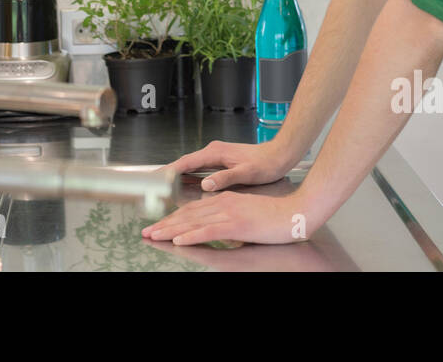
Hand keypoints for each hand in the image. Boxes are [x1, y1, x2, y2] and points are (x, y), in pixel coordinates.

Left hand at [141, 188, 316, 245]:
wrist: (295, 213)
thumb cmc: (275, 217)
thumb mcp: (247, 216)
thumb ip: (229, 221)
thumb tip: (216, 230)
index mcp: (225, 200)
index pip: (193, 210)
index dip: (173, 218)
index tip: (158, 227)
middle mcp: (223, 203)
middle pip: (187, 214)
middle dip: (165, 224)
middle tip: (147, 232)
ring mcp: (229, 213)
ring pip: (193, 221)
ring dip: (170, 230)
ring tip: (154, 236)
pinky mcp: (237, 224)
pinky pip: (209, 231)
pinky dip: (191, 235)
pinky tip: (178, 241)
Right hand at [160, 139, 294, 190]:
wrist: (279, 154)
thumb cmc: (266, 164)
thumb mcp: (246, 173)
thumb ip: (225, 178)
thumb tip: (204, 183)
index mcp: (215, 153)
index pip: (185, 162)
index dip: (169, 171)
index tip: (155, 179)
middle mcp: (213, 151)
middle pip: (184, 162)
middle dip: (167, 172)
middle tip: (151, 183)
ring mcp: (216, 155)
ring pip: (190, 165)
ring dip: (176, 174)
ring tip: (162, 184)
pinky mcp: (221, 160)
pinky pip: (198, 167)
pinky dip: (188, 174)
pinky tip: (184, 182)